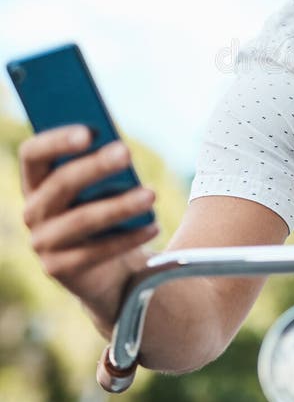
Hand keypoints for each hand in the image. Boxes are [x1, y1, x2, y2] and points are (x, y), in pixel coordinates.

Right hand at [19, 125, 158, 327]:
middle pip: (61, 184)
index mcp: (35, 181)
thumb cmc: (103, 210)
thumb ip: (99, 164)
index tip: (90, 131)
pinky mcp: (59, 269)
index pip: (32, 154)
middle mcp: (32, 211)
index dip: (57, 141)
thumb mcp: (99, 185)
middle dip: (95, 166)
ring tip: (151, 194)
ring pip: (82, 220)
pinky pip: (96, 251)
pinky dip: (128, 238)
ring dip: (119, 206)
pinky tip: (153, 226)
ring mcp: (42, 242)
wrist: (105, 268)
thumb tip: (119, 148)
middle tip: (126, 152)